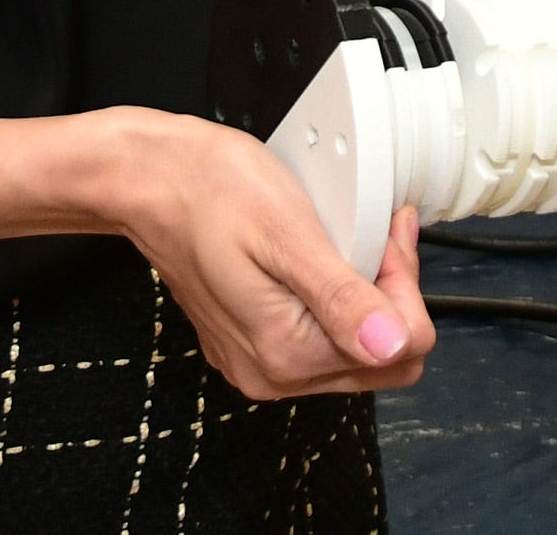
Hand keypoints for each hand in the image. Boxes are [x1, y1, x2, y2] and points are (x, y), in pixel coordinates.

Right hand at [101, 108, 433, 400]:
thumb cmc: (211, 193)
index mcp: (286, 354)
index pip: (400, 349)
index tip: (384, 238)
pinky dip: (335, 299)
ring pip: (358, 350)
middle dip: (391, 295)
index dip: (404, 286)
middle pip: (384, 357)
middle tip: (372, 236)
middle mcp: (274, 373)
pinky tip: (318, 259)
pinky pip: (324, 339)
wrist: (152, 183)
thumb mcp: (287, 234)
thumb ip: (342, 299)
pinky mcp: (256, 344)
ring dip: (366, 296)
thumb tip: (391, 345)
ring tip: (342, 241)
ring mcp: (263, 363)